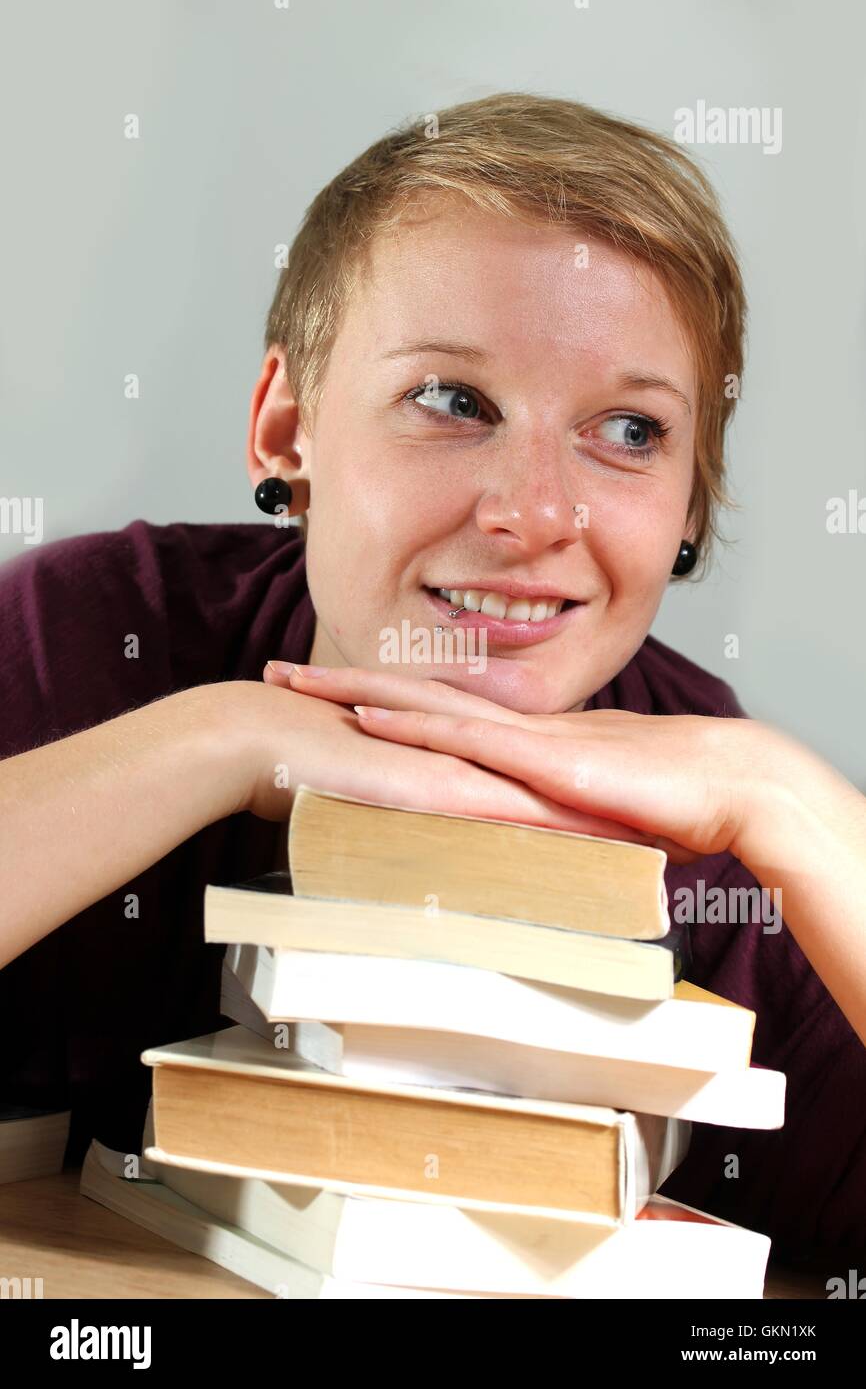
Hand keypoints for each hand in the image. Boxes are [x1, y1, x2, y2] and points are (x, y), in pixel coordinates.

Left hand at [263, 663, 865, 1045]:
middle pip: (410, 696)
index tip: (329, 696)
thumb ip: (553, 819)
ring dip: (354, 692)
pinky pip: (460, 738)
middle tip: (281, 670)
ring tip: (296, 679)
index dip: (382, 702)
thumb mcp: (593, 813)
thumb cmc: (676, 802)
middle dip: (342, 682)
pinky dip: (409, 725)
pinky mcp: (538, 759)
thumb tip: (525, 841)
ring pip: (421, 705)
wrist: (730, 785)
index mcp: (521, 739)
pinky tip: (364, 716)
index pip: (438, 714)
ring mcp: (521, 738)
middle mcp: (511, 727)